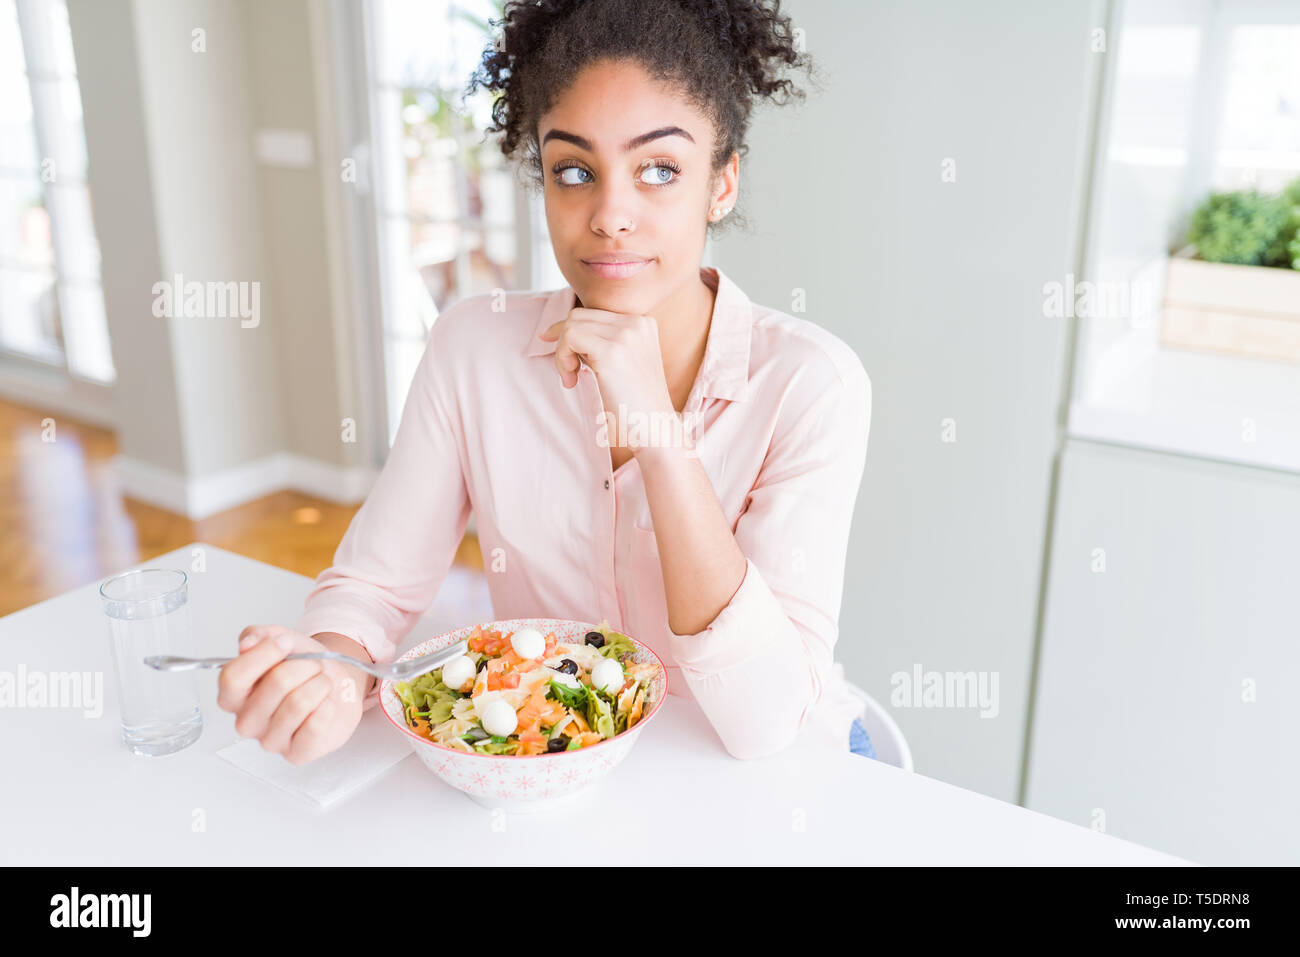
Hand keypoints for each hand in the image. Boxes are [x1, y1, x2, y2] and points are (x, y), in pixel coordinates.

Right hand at [216, 625, 364, 764]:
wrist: (335, 685)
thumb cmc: (303, 668)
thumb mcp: (282, 640)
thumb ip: (260, 635)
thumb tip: (248, 643)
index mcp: (233, 695)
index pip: (232, 677)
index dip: (264, 654)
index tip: (286, 642)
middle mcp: (246, 721)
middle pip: (276, 684)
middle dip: (305, 665)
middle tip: (314, 665)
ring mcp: (270, 741)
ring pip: (298, 702)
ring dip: (320, 684)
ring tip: (322, 683)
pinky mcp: (296, 753)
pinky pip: (314, 727)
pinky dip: (328, 707)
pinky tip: (326, 705)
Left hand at [540, 308, 674, 424]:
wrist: (654, 429)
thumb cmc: (634, 403)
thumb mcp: (623, 361)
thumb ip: (601, 342)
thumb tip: (555, 330)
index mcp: (643, 322)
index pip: (593, 313)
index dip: (571, 333)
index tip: (564, 357)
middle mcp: (637, 322)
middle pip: (579, 315)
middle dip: (565, 343)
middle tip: (571, 373)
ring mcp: (626, 335)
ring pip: (571, 325)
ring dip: (562, 353)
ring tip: (571, 378)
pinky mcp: (611, 351)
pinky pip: (570, 338)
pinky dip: (562, 358)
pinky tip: (572, 380)